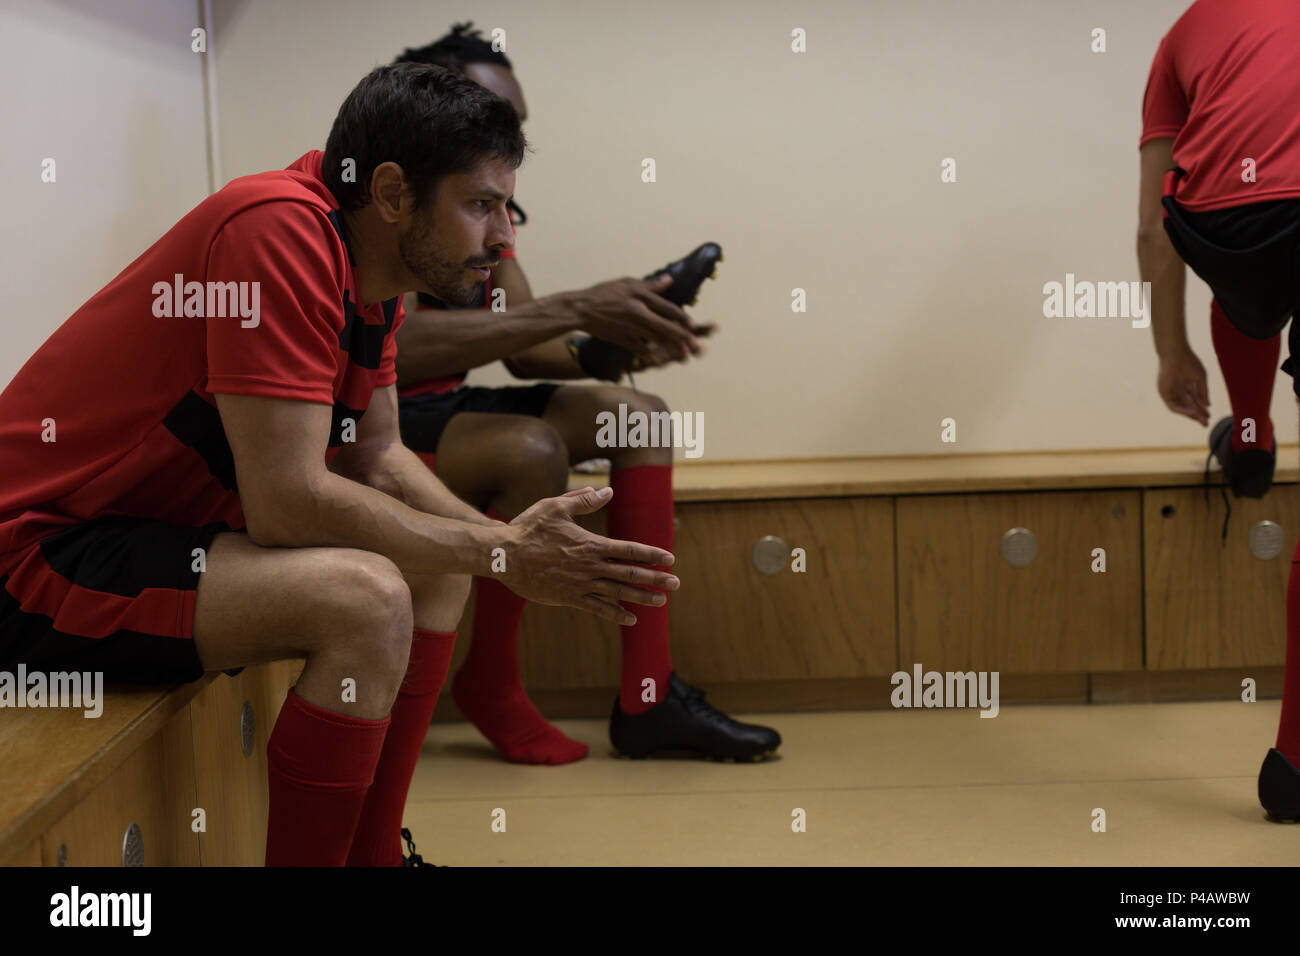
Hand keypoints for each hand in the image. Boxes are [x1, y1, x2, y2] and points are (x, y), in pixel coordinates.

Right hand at [498, 486, 677, 624]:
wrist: (504, 556)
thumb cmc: (528, 528)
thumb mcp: (555, 507)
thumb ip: (583, 500)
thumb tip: (606, 492)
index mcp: (590, 544)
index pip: (629, 550)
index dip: (651, 554)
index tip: (669, 558)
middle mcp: (590, 566)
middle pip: (630, 573)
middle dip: (656, 578)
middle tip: (676, 583)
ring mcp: (580, 584)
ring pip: (618, 592)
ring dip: (642, 597)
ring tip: (661, 601)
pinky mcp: (568, 598)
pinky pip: (597, 608)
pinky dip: (615, 614)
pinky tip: (630, 619)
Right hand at [571, 275, 704, 362]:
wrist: (581, 310)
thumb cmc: (603, 293)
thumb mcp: (626, 283)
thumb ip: (649, 285)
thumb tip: (669, 280)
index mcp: (638, 296)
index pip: (665, 307)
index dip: (681, 316)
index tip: (693, 324)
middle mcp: (636, 312)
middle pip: (664, 326)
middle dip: (682, 336)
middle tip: (697, 344)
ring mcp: (629, 327)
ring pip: (655, 339)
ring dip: (672, 348)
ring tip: (686, 354)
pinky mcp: (622, 339)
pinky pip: (641, 349)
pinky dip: (652, 355)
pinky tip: (662, 359)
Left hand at [1157, 347, 1209, 425]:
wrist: (1176, 353)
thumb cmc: (1189, 362)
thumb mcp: (1200, 378)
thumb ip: (1203, 392)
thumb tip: (1207, 405)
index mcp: (1186, 385)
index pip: (1194, 401)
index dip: (1201, 409)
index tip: (1209, 416)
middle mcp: (1178, 390)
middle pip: (1188, 406)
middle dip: (1197, 415)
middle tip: (1205, 423)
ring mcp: (1171, 392)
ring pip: (1181, 407)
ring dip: (1190, 415)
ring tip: (1200, 420)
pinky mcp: (1164, 392)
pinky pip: (1173, 405)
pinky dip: (1182, 410)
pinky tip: (1192, 413)